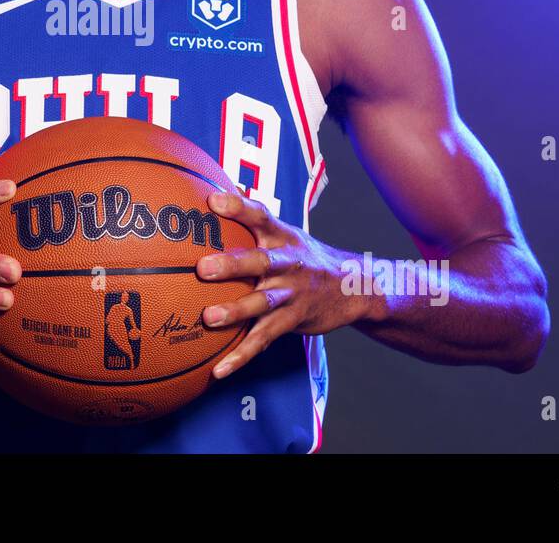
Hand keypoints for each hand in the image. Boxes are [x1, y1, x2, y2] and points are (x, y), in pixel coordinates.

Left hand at [198, 190, 360, 378]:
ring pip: (263, 303)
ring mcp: (292, 294)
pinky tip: (218, 369)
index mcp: (284, 237)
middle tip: (204, 268)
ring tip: (209, 318)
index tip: (212, 201)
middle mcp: (289, 263)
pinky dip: (241, 355)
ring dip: (236, 311)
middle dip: (233, 265)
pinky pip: (264, 339)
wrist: (354, 287)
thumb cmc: (306, 257)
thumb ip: (254, 219)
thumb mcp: (287, 233)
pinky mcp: (292, 321)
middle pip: (260, 261)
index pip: (260, 216)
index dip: (237, 207)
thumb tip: (218, 189)